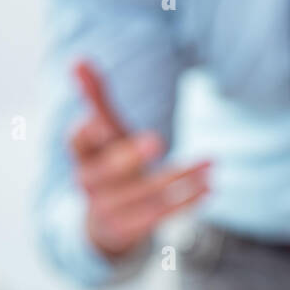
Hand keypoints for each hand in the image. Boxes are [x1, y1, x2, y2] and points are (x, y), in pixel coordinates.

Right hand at [69, 60, 211, 260]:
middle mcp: (89, 183)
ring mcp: (106, 210)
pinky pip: (159, 215)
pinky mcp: (127, 230)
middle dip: (130, 157)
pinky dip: (185, 202)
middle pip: (108, 171)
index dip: (88, 132)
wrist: (101, 225)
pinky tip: (209, 188)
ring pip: (143, 193)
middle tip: (157, 141)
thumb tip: (78, 59)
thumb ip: (97, 99)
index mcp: (82, 155)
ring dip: (180, 178)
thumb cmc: (108, 165)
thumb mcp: (105, 135)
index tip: (100, 121)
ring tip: (211, 163)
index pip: (78, 141)